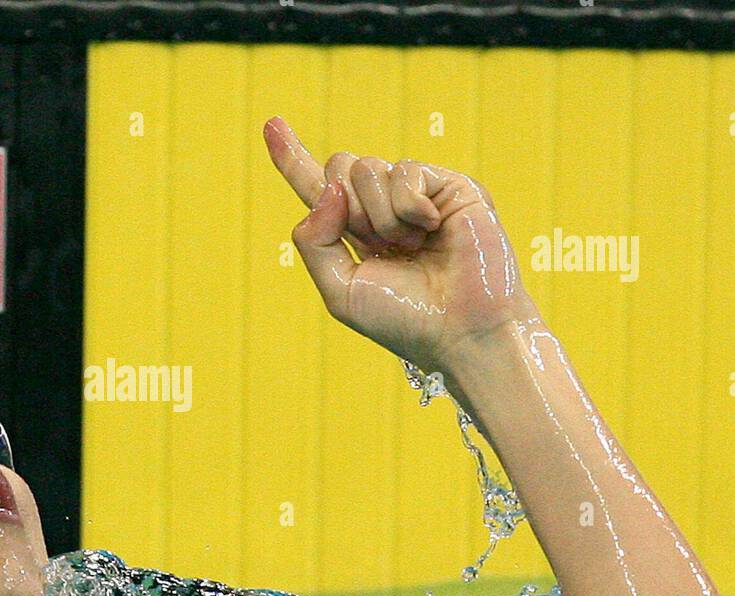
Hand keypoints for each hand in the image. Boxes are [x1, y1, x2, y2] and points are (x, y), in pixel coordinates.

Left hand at [264, 117, 538, 376]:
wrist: (462, 331)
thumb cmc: (406, 319)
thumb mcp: (340, 290)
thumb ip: (315, 242)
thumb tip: (329, 190)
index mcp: (355, 234)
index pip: (317, 189)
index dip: (292, 157)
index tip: (271, 125)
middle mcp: (384, 208)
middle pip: (337, 167)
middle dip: (346, 207)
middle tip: (379, 244)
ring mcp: (417, 194)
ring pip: (366, 168)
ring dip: (380, 216)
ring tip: (412, 246)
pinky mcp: (449, 184)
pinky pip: (405, 171)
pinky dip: (409, 207)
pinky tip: (433, 230)